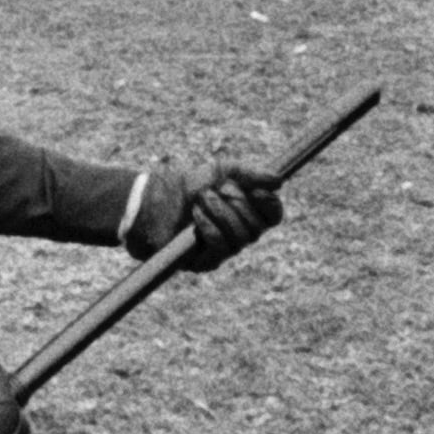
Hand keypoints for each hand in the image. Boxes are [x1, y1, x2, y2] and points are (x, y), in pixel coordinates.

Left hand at [140, 160, 285, 271]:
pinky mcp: (206, 263)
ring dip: (221, 213)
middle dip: (238, 204)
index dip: (270, 204)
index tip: (257, 191)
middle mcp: (240, 234)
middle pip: (258, 228)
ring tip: (202, 199)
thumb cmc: (189, 185)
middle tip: (219, 189)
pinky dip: (209, 227)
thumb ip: (250, 173)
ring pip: (240, 239)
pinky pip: (219, 247)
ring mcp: (224, 251)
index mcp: (248, 213)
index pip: (273, 215)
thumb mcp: (221, 171)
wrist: (155, 200)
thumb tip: (279, 181)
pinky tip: (196, 216)